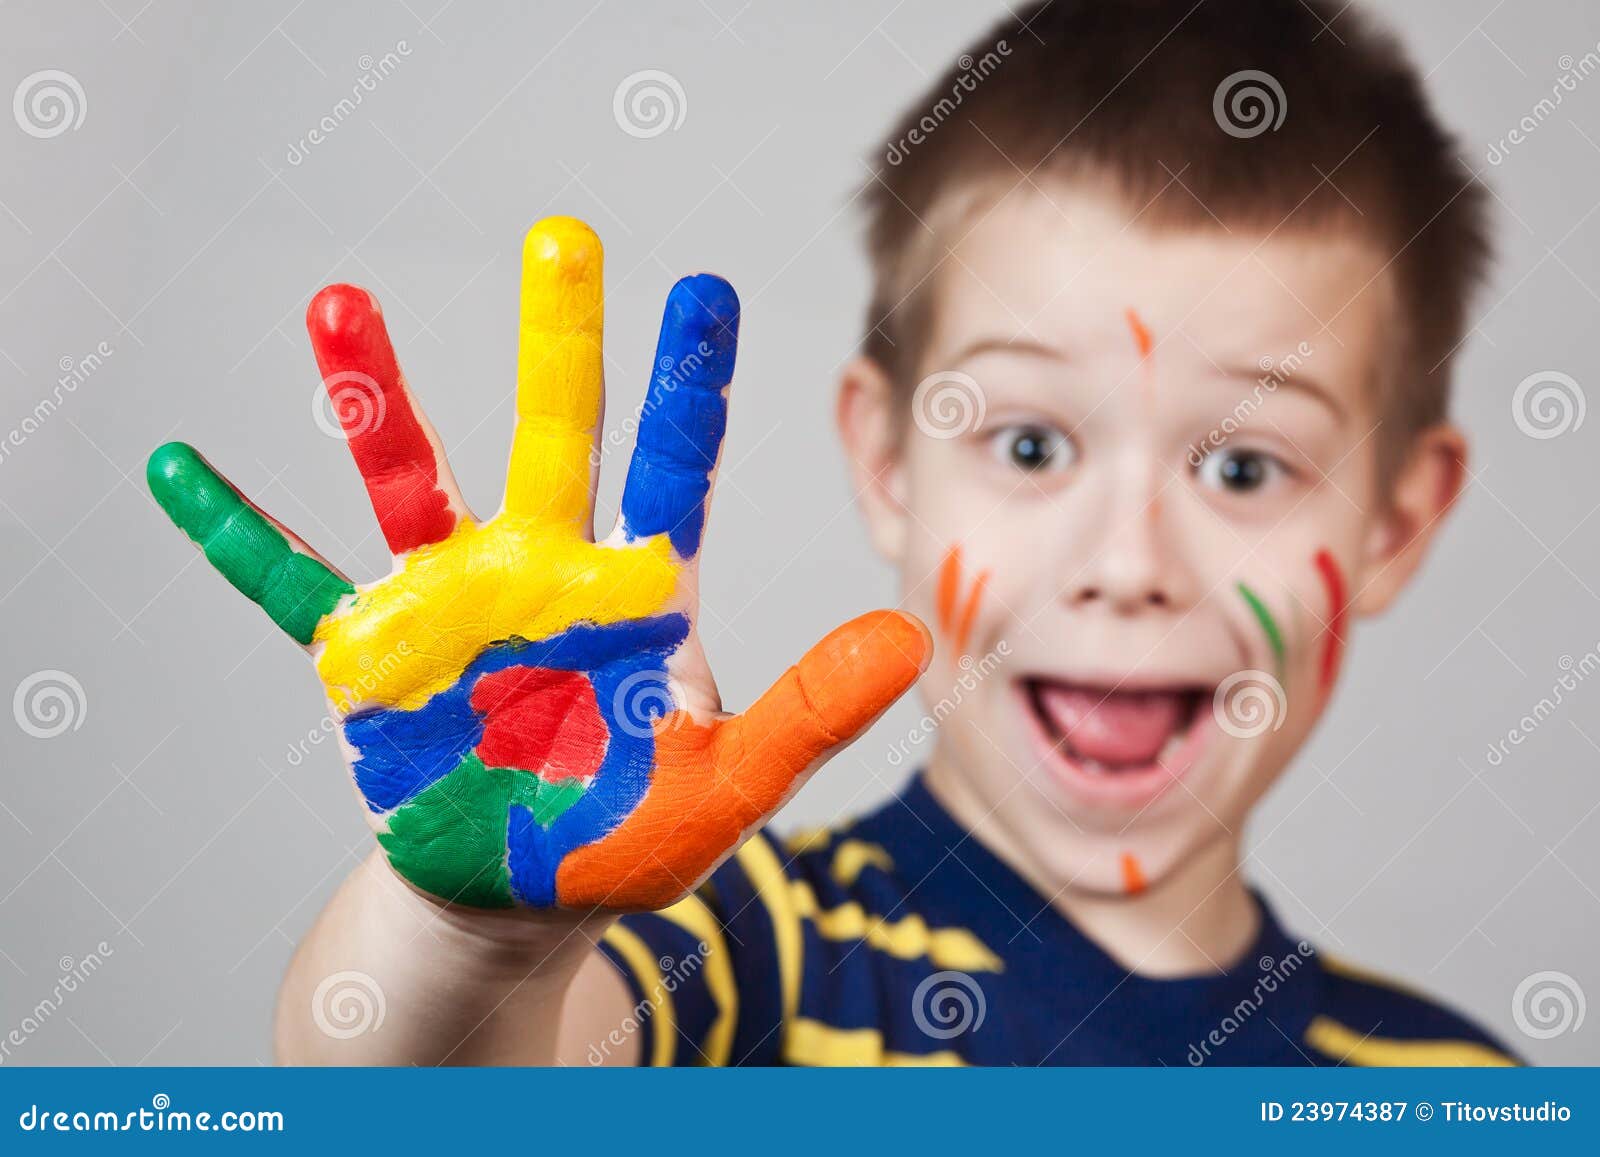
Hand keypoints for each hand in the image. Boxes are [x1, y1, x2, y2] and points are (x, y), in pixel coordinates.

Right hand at [147, 217, 929, 911]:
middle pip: (552, 439)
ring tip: (338, 308)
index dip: (688, 385)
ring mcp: (450, 606)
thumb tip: (906, 638)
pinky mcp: (372, 656)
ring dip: (377, 400)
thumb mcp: (728, 785)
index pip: (671, 469)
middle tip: (565, 238)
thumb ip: (808, 712)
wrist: (521, 895)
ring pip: (412, 483)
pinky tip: (183, 472)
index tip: (704, 289)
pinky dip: (240, 536)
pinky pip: (293, 586)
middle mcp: (541, 573)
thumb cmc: (627, 838)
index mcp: (634, 596)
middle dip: (558, 345)